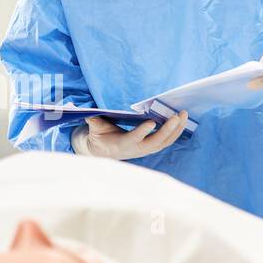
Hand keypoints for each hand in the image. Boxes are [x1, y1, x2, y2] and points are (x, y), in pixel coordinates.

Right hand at [73, 111, 188, 159]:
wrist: (103, 153)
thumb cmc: (98, 137)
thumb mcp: (92, 129)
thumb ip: (91, 120)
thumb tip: (78, 109)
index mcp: (120, 145)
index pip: (133, 139)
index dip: (142, 132)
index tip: (151, 122)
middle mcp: (135, 150)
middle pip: (155, 142)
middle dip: (168, 129)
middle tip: (177, 115)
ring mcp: (145, 150)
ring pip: (164, 142)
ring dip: (176, 129)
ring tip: (184, 114)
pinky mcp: (151, 148)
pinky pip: (166, 141)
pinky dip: (176, 132)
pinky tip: (182, 120)